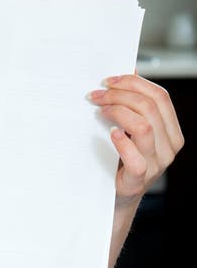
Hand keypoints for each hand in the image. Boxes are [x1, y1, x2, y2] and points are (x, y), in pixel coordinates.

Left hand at [89, 74, 183, 202]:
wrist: (115, 197)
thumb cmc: (121, 159)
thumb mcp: (132, 129)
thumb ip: (134, 104)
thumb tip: (130, 70)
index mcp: (171, 131)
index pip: (161, 97)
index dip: (133, 83)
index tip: (108, 80)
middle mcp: (169, 147)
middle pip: (150, 107)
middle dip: (119, 95)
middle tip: (96, 95)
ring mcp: (156, 165)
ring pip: (144, 127)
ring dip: (117, 112)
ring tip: (99, 111)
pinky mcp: (138, 180)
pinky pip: (136, 158)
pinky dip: (122, 142)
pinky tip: (110, 134)